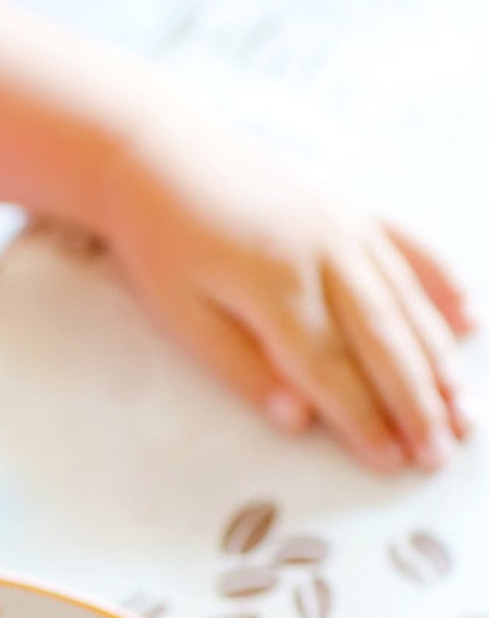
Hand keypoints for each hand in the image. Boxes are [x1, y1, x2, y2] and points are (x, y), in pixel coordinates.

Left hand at [96, 113, 472, 472]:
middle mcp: (326, 253)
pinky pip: (409, 249)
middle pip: (382, 341)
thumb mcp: (182, 317)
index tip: (392, 462)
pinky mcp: (352, 207)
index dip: (364, 420)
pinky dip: (442, 284)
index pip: (331, 369)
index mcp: (277, 287)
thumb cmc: (162, 245)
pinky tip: (470, 320)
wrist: (159, 155)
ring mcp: (346, 225)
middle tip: (442, 453)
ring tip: (466, 409)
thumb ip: (241, 368)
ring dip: (439, 359)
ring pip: (406, 302)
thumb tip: (297, 422)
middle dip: (416, 403)